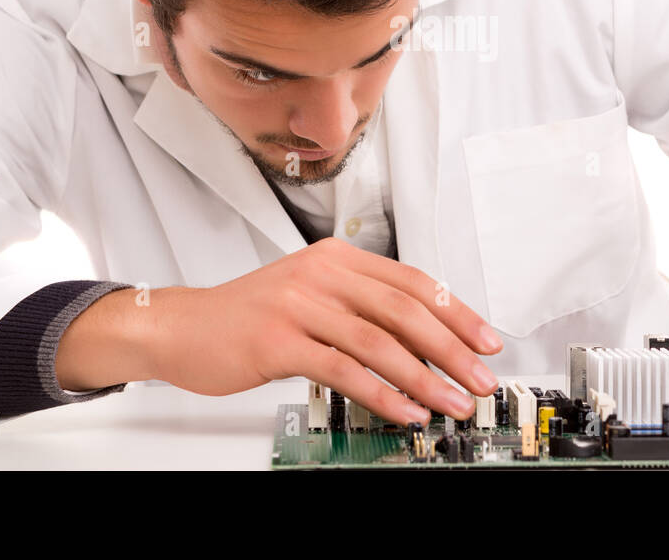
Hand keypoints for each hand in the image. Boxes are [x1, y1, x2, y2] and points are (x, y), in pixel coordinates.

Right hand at [140, 237, 502, 424]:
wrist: (182, 327)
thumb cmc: (248, 316)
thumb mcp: (310, 295)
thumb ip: (359, 307)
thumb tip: (423, 341)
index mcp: (336, 257)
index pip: (412, 281)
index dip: (456, 312)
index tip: (486, 340)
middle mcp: (321, 273)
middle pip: (405, 310)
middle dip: (453, 349)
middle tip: (481, 378)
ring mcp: (299, 304)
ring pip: (380, 342)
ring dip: (425, 378)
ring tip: (451, 402)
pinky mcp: (278, 339)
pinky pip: (344, 369)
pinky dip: (382, 394)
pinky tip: (404, 411)